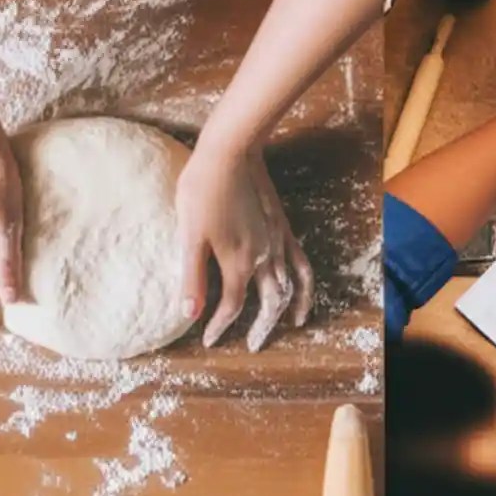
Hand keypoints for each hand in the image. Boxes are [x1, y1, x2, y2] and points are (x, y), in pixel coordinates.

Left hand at [175, 144, 313, 351]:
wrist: (229, 151)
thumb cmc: (202, 189)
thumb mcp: (190, 235)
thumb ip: (193, 277)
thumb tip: (190, 314)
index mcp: (238, 263)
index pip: (231, 306)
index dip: (219, 326)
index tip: (208, 340)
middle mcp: (263, 257)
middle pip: (268, 302)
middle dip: (261, 326)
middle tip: (253, 344)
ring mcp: (277, 241)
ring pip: (291, 284)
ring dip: (290, 307)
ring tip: (292, 323)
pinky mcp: (282, 225)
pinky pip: (301, 260)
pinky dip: (305, 279)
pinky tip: (301, 285)